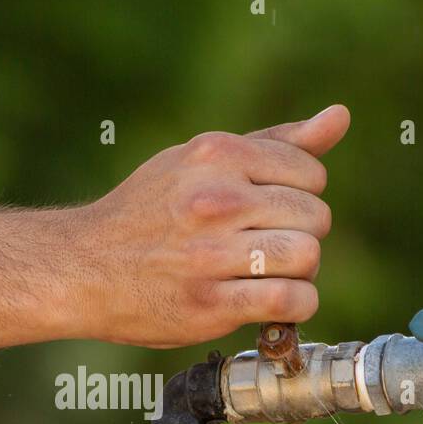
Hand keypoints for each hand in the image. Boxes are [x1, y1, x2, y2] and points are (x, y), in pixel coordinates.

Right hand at [76, 104, 350, 347]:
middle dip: (301, 235)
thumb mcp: (200, 160)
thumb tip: (339, 117)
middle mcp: (215, 199)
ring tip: (269, 275)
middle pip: (314, 217)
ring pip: (307, 258)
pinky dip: (295, 306)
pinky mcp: (209, 303)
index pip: (309, 173)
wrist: (83, 268)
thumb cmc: (147, 212)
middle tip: (267, 247)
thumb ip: (274, 143)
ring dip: (299, 273)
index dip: (299, 196)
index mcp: (216, 155)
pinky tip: (272, 303)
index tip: (269, 212)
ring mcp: (211, 254)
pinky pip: (290, 300)